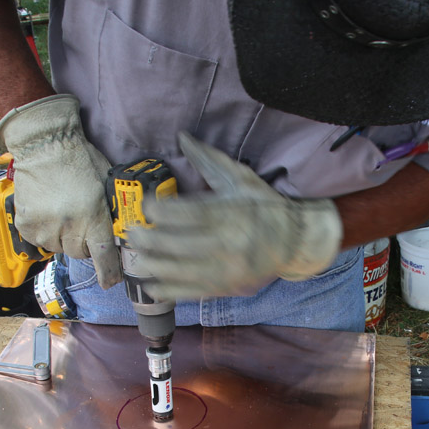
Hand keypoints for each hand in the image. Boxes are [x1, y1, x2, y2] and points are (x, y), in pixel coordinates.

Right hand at [0, 94, 120, 287]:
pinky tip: (48, 211)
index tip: (110, 281)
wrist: (45, 144)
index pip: (103, 255)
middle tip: (83, 221)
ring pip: (59, 247)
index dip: (109, 272)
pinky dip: (45, 231)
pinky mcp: (27, 225)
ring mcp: (45, 227)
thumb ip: (111, 211)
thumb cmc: (79, 159)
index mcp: (92, 217)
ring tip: (63, 211)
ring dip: (63, 236)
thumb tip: (121, 231)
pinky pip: (39, 240)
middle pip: (80, 253)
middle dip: (85, 242)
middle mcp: (68, 226)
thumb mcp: (106, 185)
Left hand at [127, 133, 342, 300]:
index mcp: (234, 213)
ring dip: (153, 264)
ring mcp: (230, 269)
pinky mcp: (228, 287)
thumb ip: (208, 160)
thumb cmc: (266, 206)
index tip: (145, 207)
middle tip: (131, 233)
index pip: (190, 214)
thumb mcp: (241, 178)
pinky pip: (193, 291)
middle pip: (180, 244)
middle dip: (150, 239)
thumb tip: (182, 137)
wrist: (297, 242)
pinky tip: (151, 284)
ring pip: (182, 271)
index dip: (162, 211)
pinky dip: (169, 289)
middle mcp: (231, 243)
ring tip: (137, 255)